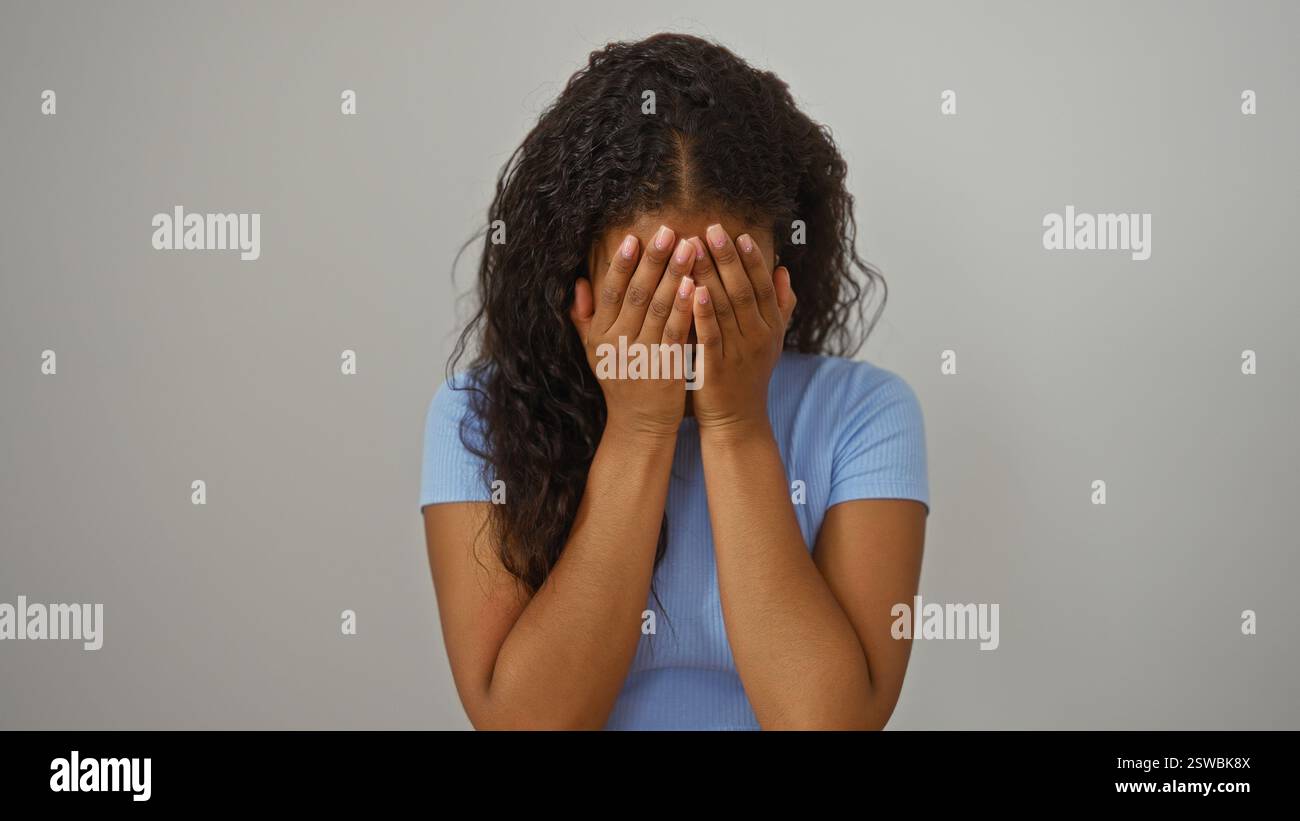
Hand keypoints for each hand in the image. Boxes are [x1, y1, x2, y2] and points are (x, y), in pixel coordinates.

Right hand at [571, 225, 697, 438]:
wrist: (638, 426)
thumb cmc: (620, 384)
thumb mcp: (594, 352)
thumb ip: (583, 318)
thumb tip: (577, 284)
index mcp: (600, 334)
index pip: (609, 292)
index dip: (622, 264)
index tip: (635, 238)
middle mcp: (617, 342)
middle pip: (636, 293)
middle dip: (653, 260)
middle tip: (669, 231)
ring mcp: (641, 355)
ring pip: (659, 308)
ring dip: (674, 275)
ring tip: (690, 248)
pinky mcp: (664, 367)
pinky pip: (676, 331)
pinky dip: (685, 308)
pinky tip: (696, 286)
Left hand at [689, 224, 794, 437]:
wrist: (738, 421)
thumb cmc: (750, 375)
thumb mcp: (772, 340)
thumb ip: (780, 305)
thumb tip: (783, 270)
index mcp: (770, 327)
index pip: (763, 286)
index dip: (751, 259)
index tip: (737, 234)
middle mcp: (758, 336)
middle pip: (743, 290)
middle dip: (727, 258)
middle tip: (711, 229)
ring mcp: (739, 352)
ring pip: (725, 308)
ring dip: (710, 275)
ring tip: (693, 249)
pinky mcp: (717, 368)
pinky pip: (711, 335)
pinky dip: (703, 312)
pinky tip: (693, 290)